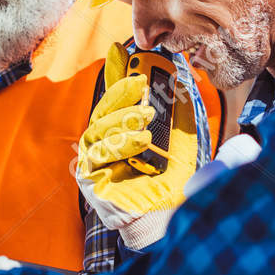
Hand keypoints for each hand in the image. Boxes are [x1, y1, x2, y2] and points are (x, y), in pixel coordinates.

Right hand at [75, 44, 200, 248]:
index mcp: (123, 132)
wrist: (170, 222)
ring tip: (146, 116)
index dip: (116, 75)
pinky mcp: (90, 181)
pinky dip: (117, 144)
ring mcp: (94, 163)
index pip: (116, 99)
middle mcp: (105, 145)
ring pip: (96, 130)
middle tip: (141, 82)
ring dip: (121, 118)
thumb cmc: (173, 185)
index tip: (122, 51)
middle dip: (119, 93)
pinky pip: (95, 156)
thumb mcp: (182, 143)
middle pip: (102, 111)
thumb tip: (185, 83)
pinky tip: (139, 140)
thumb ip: (182, 116)